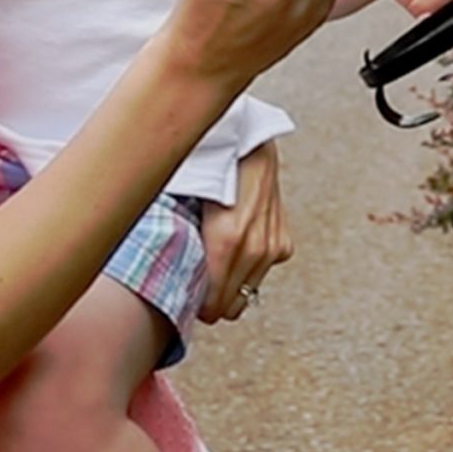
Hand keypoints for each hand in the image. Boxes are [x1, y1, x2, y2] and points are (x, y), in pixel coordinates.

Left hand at [200, 140, 290, 322]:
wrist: (247, 144)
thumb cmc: (210, 170)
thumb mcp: (183, 205)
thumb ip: (182, 246)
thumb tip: (168, 278)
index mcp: (227, 241)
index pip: (212, 303)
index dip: (195, 307)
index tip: (185, 299)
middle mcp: (255, 249)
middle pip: (232, 306)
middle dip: (212, 302)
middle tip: (196, 288)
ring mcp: (273, 248)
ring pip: (248, 295)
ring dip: (230, 288)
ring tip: (214, 270)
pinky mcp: (284, 244)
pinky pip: (261, 274)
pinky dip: (248, 269)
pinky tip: (236, 251)